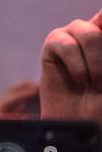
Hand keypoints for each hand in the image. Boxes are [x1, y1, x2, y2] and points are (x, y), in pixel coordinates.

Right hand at [38, 8, 101, 122]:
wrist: (84, 122)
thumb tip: (99, 29)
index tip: (101, 59)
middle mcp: (98, 29)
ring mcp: (76, 34)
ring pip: (89, 34)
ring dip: (96, 63)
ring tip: (95, 84)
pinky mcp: (54, 44)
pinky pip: (65, 45)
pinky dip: (76, 66)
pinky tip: (79, 82)